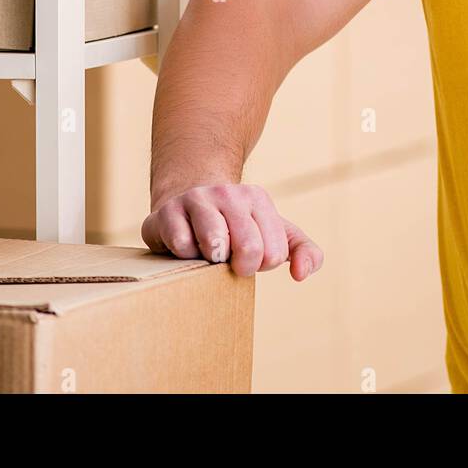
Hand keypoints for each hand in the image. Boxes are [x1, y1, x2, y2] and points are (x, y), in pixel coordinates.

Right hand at [142, 181, 323, 281]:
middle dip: (241, 267)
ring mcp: (195, 200)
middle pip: (249, 248)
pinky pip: (181, 246)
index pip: (274, 252)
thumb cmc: (236, 225)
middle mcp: (227, 193)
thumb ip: (303, 251)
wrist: (187, 197)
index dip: (262, 264)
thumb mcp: (274, 233)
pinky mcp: (165, 213)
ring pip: (215, 243)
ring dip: (213, 261)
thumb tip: (301, 274)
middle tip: (229, 260)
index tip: (249, 254)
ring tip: (209, 252)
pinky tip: (185, 247)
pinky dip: (185, 257)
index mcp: (257, 198)